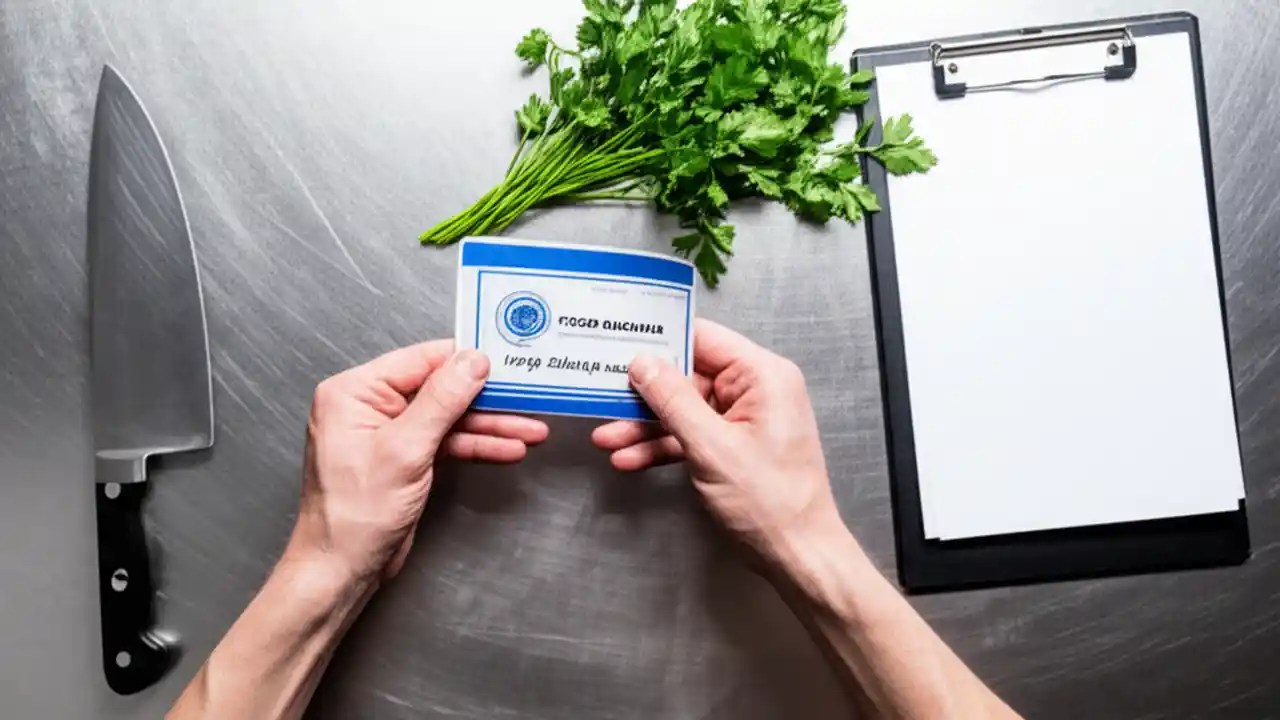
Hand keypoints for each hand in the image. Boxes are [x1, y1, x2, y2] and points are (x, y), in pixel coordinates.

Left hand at [287, 341, 547, 584]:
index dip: (464, 360)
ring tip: (528, 429)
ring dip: (489, 426)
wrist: (341, 570)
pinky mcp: (404, 459)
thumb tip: (471, 362)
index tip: (502, 358)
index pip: (420, 360)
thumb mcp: (404, 449)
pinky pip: (446, 442)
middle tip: (525, 396)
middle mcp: (367, 408)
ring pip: (449, 419)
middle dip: (485, 399)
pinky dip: (476, 446)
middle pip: (439, 389)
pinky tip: (506, 448)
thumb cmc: (352, 517)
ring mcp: (388, 434)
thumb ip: (442, 400)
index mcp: (354, 393)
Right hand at [592, 320, 843, 566]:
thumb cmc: (771, 502)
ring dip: (645, 426)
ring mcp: (743, 419)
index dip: (660, 339)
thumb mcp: (711, 446)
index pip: (703, 338)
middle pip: (687, 375)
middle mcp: (756, 390)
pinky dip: (662, 446)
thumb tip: (643, 363)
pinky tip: (629, 457)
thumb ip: (673, 400)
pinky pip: (690, 435)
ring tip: (607, 438)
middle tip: (602, 397)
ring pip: (683, 409)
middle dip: (643, 394)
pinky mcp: (733, 445)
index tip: (620, 344)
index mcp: (762, 375)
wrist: (797, 555)